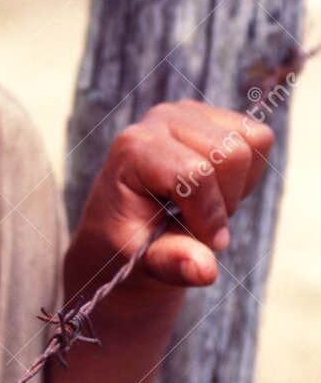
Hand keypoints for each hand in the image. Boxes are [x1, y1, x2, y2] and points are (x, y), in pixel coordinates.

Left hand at [64, 100, 273, 306]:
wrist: (123, 224)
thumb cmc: (128, 240)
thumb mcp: (141, 259)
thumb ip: (172, 262)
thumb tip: (205, 270)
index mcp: (135, 149)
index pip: (195, 173)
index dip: (209, 215)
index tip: (206, 243)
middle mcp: (161, 119)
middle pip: (231, 153)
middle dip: (225, 200)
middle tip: (200, 222)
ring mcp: (188, 112)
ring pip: (250, 143)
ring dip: (235, 187)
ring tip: (204, 205)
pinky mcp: (213, 116)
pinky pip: (259, 139)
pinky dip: (247, 172)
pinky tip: (216, 188)